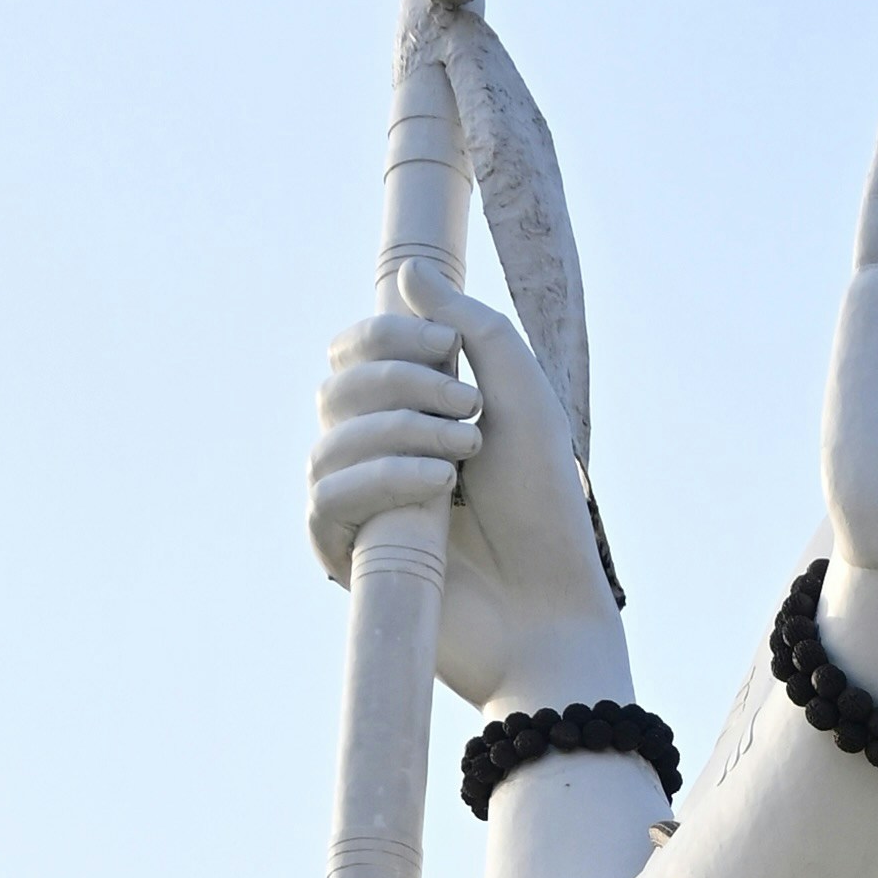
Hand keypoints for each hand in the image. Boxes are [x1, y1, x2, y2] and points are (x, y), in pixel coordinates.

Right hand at [307, 263, 623, 710]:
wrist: (550, 601)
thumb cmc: (543, 503)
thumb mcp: (521, 395)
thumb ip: (470, 327)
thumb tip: (407, 275)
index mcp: (406, 411)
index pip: (351, 350)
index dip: (387, 336)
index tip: (449, 350)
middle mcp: (371, 454)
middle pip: (335, 388)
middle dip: (402, 385)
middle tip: (471, 411)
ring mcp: (355, 506)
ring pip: (329, 441)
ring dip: (401, 433)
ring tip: (466, 456)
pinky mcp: (346, 556)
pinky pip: (327, 498)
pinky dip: (381, 480)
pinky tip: (435, 488)